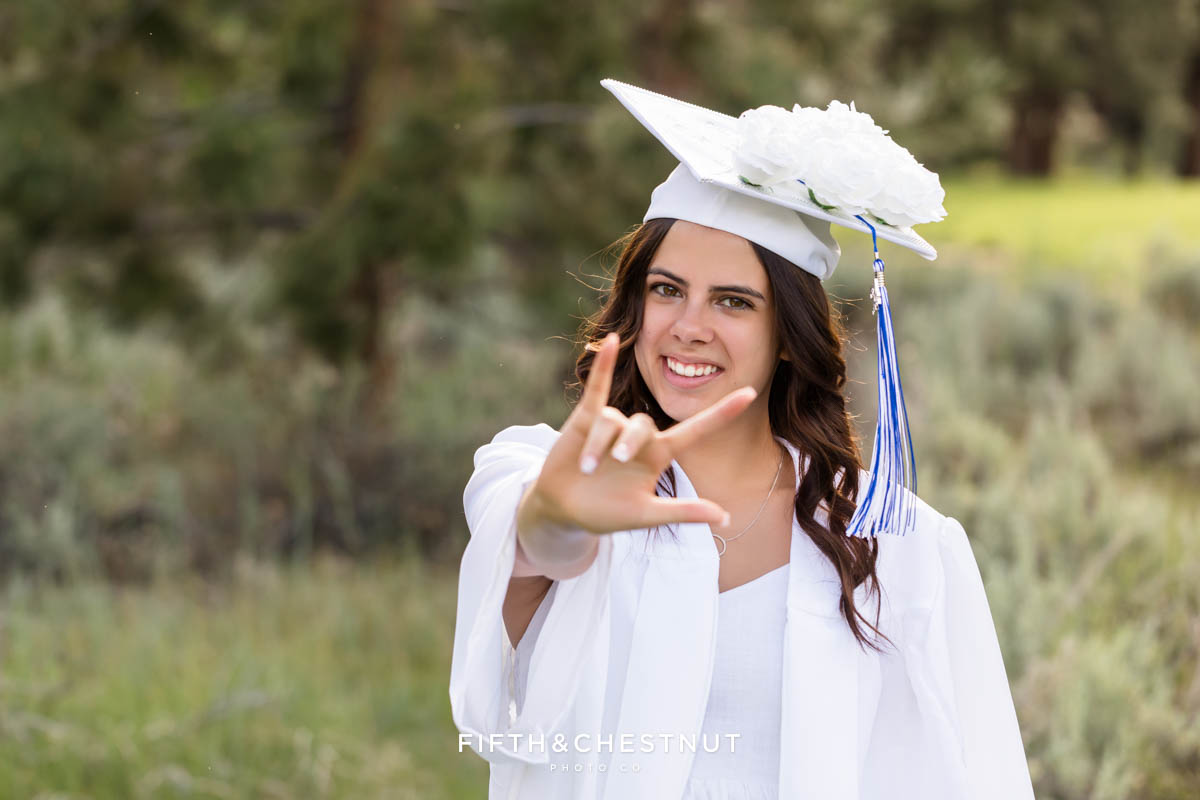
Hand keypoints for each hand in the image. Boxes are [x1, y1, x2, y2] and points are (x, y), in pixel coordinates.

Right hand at [529, 332, 756, 534]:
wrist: (563, 509)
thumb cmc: (605, 513)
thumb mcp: (645, 515)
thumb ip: (682, 513)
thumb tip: (725, 517)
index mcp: (658, 456)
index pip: (696, 430)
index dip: (722, 413)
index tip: (750, 393)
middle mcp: (639, 437)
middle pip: (643, 425)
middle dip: (627, 444)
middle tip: (612, 463)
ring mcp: (612, 424)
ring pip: (613, 420)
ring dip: (599, 443)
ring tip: (586, 468)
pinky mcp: (586, 417)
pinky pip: (598, 386)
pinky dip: (605, 364)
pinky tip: (612, 342)